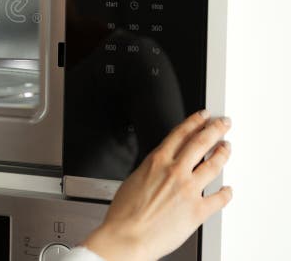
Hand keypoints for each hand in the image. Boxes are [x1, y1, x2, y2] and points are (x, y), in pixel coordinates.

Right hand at [82, 110, 231, 260]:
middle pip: (201, 142)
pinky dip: (226, 192)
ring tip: (227, 148)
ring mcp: (189, 190)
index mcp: (156, 162)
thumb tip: (159, 168)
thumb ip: (150, 170)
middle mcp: (175, 172)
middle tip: (223, 123)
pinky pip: (219, 198)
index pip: (181, 134)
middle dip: (215, 129)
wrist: (127, 236)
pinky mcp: (198, 210)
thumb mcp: (133, 179)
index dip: (194, 121)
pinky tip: (228, 189)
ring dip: (223, 153)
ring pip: (214, 164)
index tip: (203, 116)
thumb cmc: (125, 213)